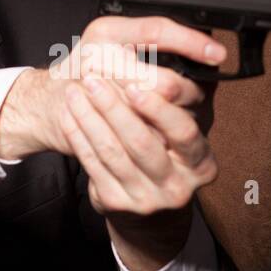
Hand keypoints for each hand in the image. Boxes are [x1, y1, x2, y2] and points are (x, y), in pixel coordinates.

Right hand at [0, 15, 225, 159]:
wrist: (45, 104)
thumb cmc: (86, 70)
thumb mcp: (113, 41)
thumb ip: (150, 42)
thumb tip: (203, 51)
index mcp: (107, 32)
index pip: (157, 31)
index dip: (191, 43)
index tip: (217, 52)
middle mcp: (98, 57)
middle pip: (165, 81)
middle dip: (188, 94)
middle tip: (195, 96)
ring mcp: (95, 93)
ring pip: (157, 112)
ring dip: (175, 118)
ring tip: (179, 115)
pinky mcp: (96, 124)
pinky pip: (141, 136)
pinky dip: (157, 137)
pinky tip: (161, 134)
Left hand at [59, 70, 219, 270]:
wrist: (152, 212)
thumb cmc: (168, 157)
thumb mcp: (183, 137)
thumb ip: (179, 105)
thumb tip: (166, 58)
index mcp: (201, 164)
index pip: (182, 131)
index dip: (158, 109)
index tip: (135, 85)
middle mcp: (177, 186)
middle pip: (141, 142)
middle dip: (113, 107)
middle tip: (93, 79)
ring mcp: (145, 199)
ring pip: (111, 151)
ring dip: (89, 117)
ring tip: (75, 91)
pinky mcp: (115, 202)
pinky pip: (92, 163)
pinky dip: (77, 135)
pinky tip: (69, 114)